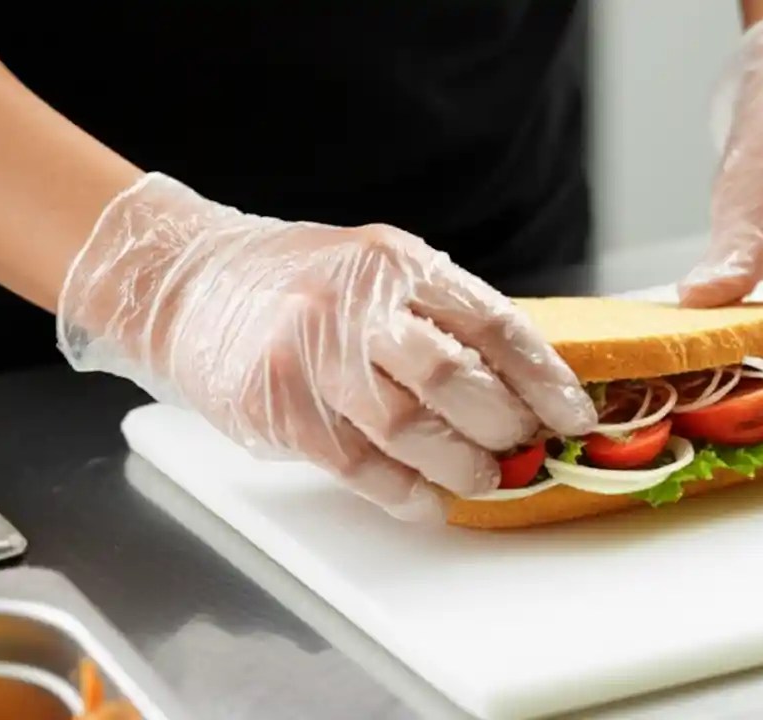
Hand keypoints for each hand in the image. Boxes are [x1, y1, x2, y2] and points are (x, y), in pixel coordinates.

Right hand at [59, 174, 596, 518]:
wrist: (187, 279)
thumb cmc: (299, 280)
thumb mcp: (375, 269)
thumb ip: (438, 315)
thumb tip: (521, 384)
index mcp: (395, 262)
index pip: (493, 324)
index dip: (544, 378)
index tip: (575, 415)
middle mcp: (354, 304)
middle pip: (456, 378)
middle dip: (505, 426)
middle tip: (524, 448)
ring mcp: (310, 355)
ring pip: (408, 428)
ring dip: (459, 466)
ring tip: (483, 478)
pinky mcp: (276, 406)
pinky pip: (355, 464)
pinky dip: (401, 491)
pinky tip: (426, 501)